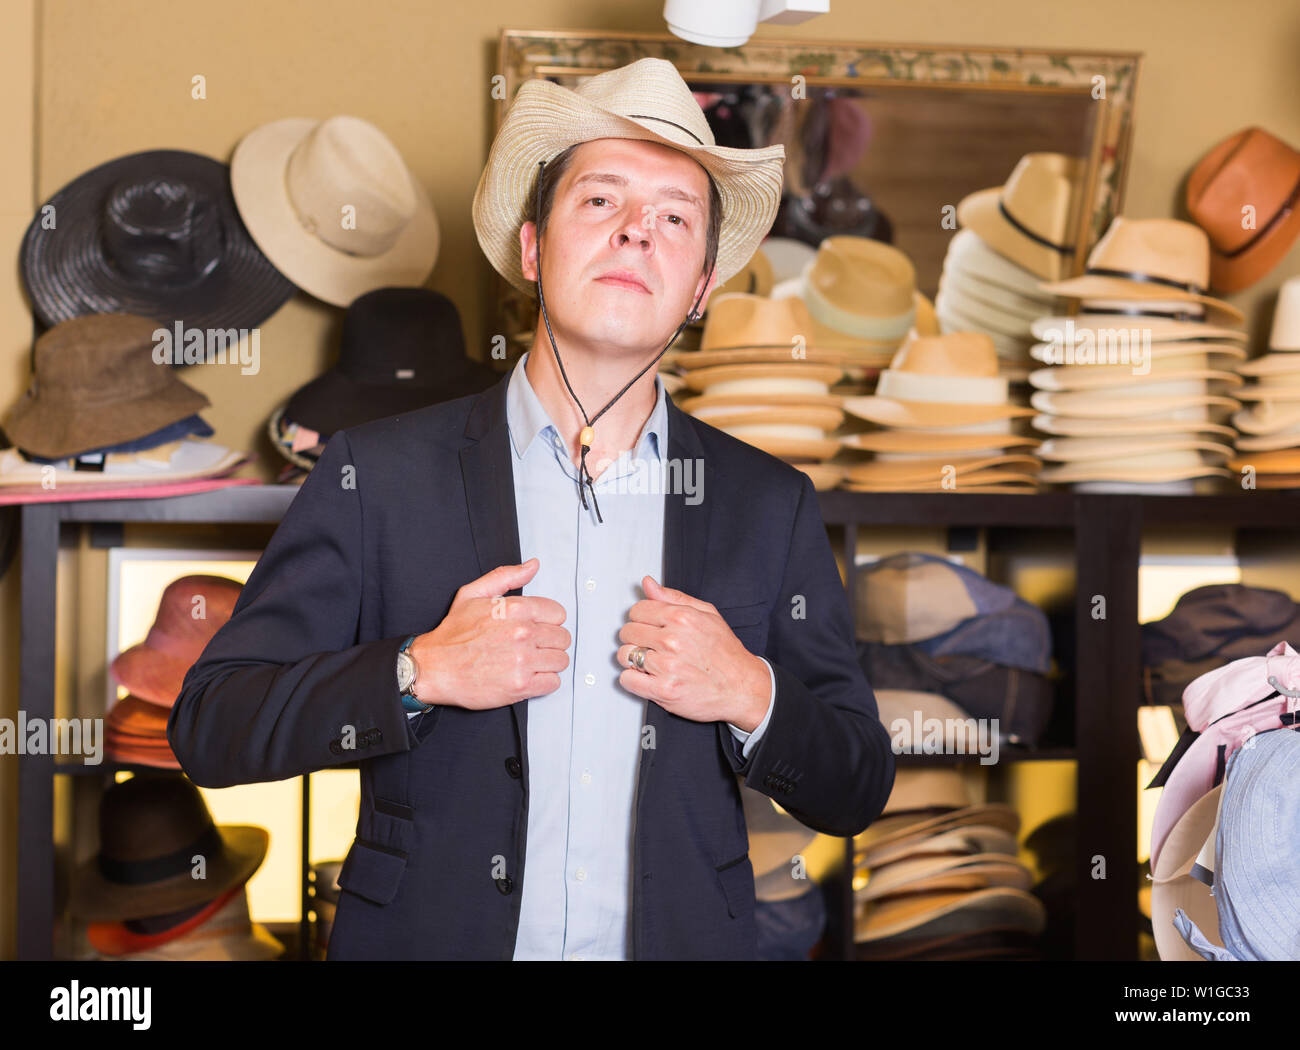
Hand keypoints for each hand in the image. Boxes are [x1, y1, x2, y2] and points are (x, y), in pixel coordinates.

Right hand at [413, 558, 569, 708]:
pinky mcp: (521, 686)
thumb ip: (506, 576)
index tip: (537, 628)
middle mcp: (522, 633)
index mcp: (514, 609)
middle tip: (532, 647)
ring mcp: (522, 660)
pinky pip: (553, 682)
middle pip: (562, 638)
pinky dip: (544, 682)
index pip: (558, 613)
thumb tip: (532, 566)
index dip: (548, 621)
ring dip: (548, 662)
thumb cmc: (452, 635)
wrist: (433, 668)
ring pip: (561, 660)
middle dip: (549, 642)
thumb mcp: (473, 594)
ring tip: (529, 662)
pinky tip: (528, 676)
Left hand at [616, 576, 770, 730]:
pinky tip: (647, 677)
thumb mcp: (707, 614)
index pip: (637, 610)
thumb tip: (648, 584)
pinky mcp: (664, 690)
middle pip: (628, 632)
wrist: (742, 687)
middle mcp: (673, 640)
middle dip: (636, 638)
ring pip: (624, 655)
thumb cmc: (726, 653)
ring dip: (633, 659)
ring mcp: (667, 667)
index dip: (641, 619)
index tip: (648, 627)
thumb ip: (673, 597)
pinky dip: (633, 679)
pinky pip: (628, 680)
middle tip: (651, 646)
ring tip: (650, 662)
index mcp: (681, 618)